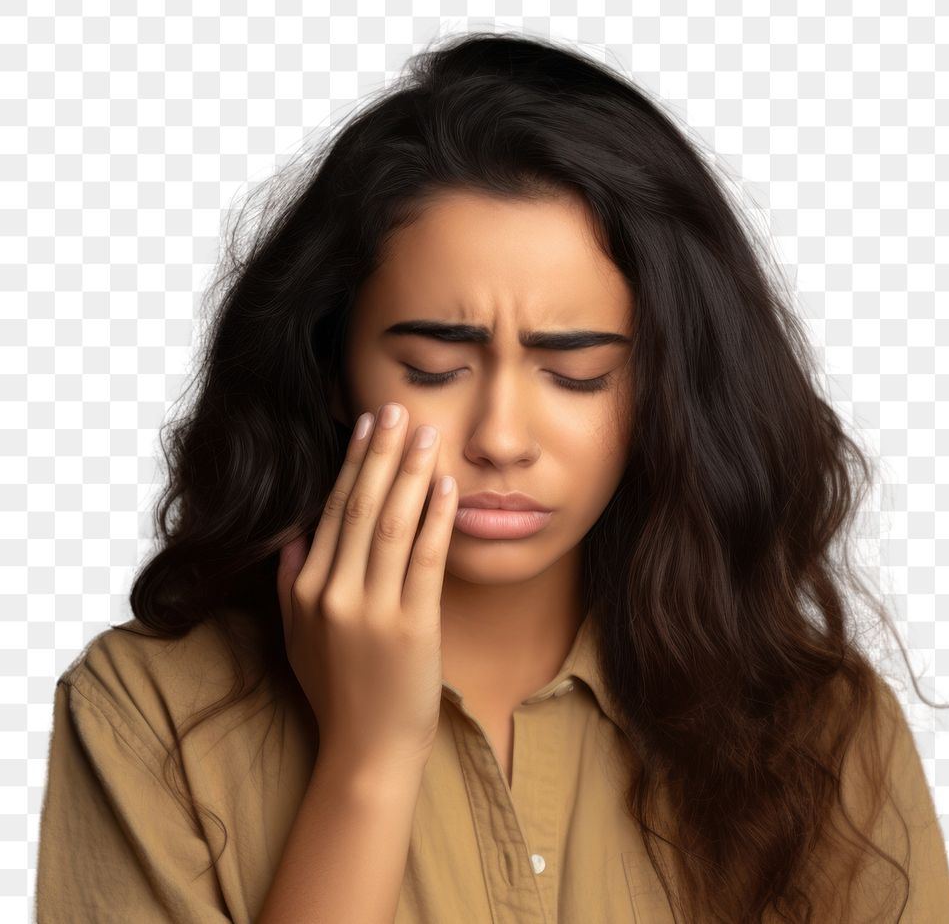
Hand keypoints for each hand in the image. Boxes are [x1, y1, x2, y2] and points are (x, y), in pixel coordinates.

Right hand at [276, 403, 456, 773]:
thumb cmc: (336, 692)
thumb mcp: (296, 638)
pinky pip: (424, 559)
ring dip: (410, 473)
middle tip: (397, 409)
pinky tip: (446, 485)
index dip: (352, 464)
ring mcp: (373, 609)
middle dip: (381, 453)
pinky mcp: (413, 625)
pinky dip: (435, 518)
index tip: (367, 426)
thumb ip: (290, 584)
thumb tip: (293, 535)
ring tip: (427, 433)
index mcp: (309, 590)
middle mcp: (335, 593)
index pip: (332, 512)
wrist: (367, 749)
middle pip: (359, 506)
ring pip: (391, 524)